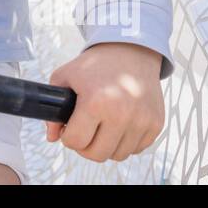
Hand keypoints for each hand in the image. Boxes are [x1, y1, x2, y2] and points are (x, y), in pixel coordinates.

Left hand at [44, 42, 164, 163]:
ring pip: (117, 155)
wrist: (131, 51)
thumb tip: (52, 137)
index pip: (75, 142)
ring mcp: (141, 121)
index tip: (70, 128)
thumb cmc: (97, 64)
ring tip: (102, 127)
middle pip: (97, 154)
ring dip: (107, 145)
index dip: (67, 137)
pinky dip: (125, 142)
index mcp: (96, 102)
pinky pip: (136, 149)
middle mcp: (121, 114)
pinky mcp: (156, 124)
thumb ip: (53, 109)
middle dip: (85, 146)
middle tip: (85, 131)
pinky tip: (119, 125)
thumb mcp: (65, 77)